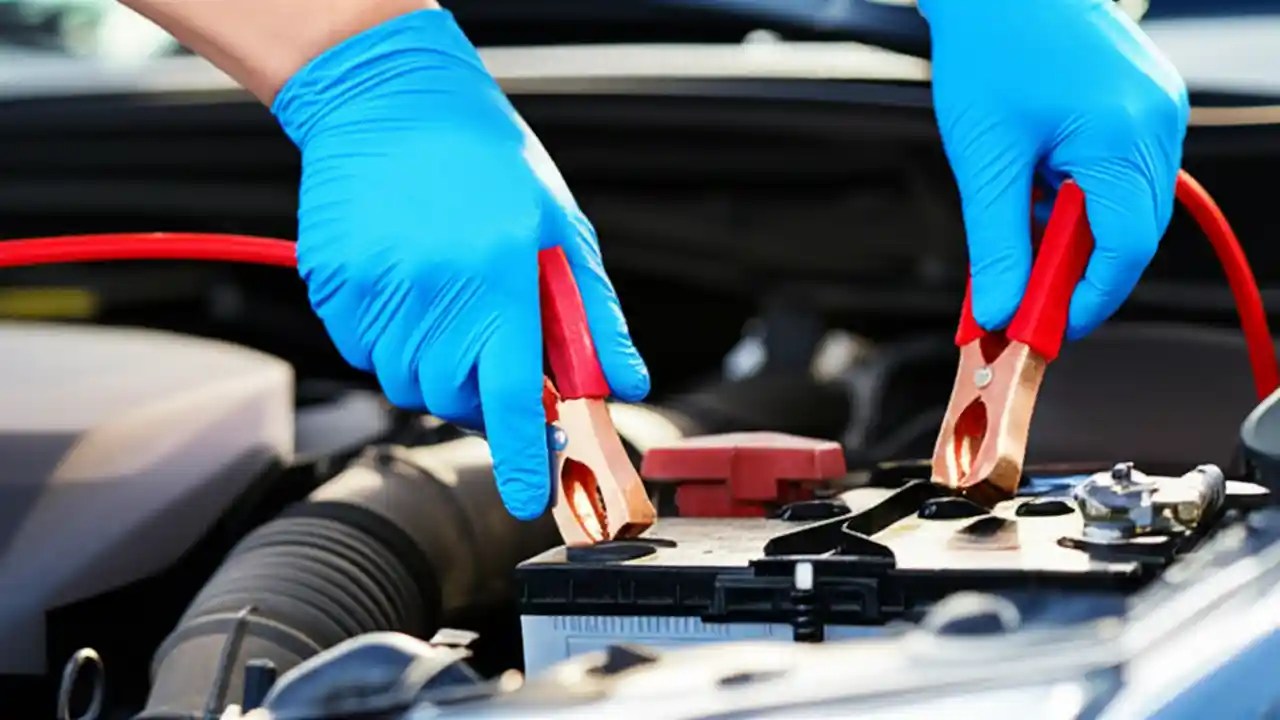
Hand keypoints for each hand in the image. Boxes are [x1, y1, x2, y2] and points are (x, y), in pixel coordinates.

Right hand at [271, 9, 649, 519]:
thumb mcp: (561, 233)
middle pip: (455, 399)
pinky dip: (391, 341)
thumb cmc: (490, 163)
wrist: (392, 99)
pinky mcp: (333, 285)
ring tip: (453, 308)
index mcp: (500, 281)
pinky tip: (411, 289)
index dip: (524, 460)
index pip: (513, 399)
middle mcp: (433, 293)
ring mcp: (375, 291)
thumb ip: (594, 319)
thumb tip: (624, 385)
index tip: (534, 501)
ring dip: (436, 369)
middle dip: (482, 395)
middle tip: (498, 354)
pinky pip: (363, 349)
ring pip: (405, 380)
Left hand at [919, 0, 1188, 338]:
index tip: (1045, 328)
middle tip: (1027, 295)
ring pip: (1127, 204)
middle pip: (1132, 233)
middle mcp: (1155, 123)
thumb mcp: (984, 157)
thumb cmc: (991, 44)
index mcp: (1123, 137)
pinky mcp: (1143, 102)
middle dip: (1079, 273)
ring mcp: (1156, 109)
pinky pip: (1123, 170)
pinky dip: (1083, 195)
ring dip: (1077, 231)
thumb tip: (1000, 306)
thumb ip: (995, 242)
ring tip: (1023, 221)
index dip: (1085, 301)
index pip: (1122, 251)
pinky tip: (1041, 185)